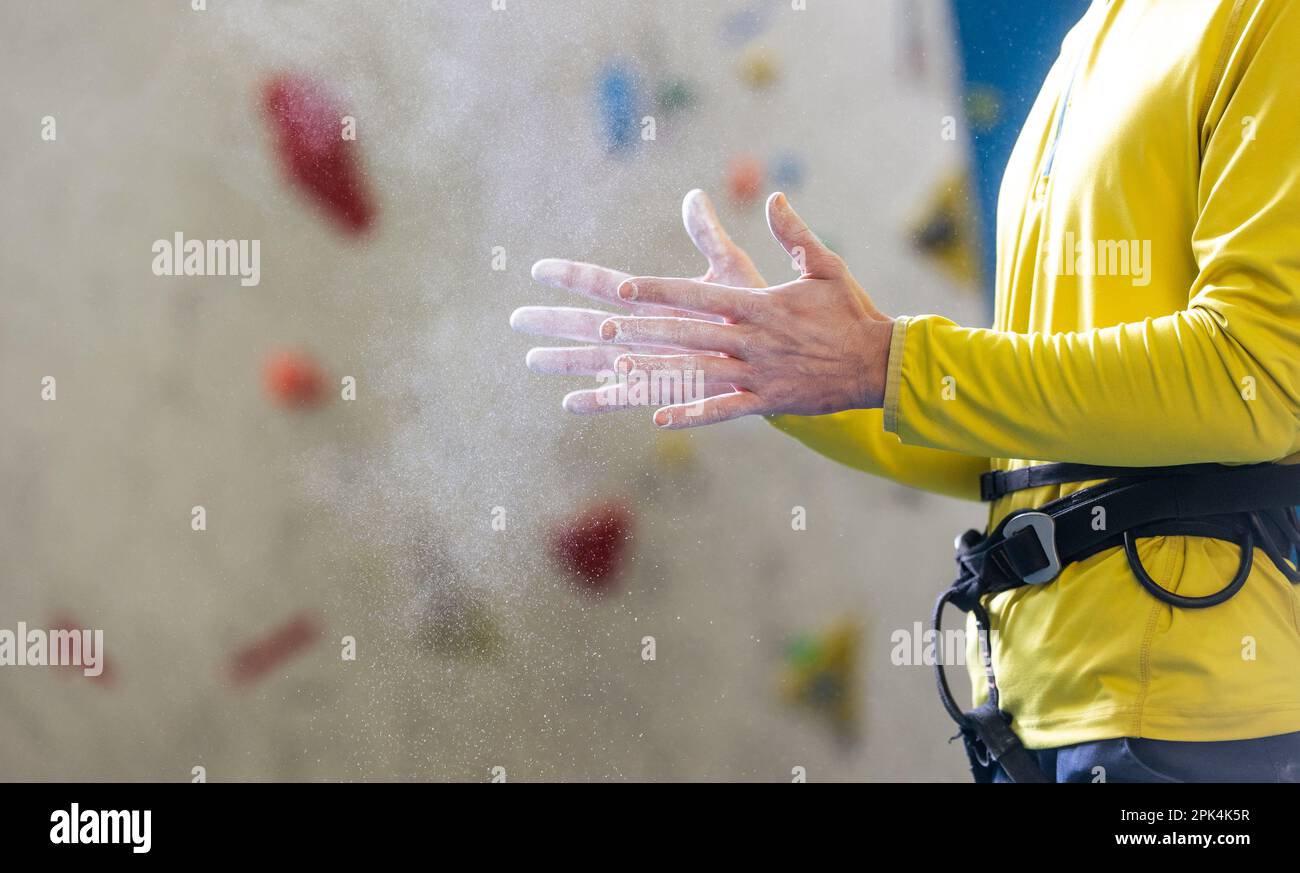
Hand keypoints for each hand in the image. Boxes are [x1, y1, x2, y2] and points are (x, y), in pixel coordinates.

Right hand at [510, 189, 764, 409]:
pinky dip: (600, 399)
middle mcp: (646, 330)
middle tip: (516, 317)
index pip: (606, 284)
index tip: (538, 268)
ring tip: (531, 360)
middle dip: (553, 321)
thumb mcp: (731, 269)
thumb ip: (708, 236)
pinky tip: (570, 403)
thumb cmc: (755, 307)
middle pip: (589, 324)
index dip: (572, 276)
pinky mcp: (668, 387)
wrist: (781, 350)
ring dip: (566, 361)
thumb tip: (693, 196)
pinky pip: (629, 395)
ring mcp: (653, 359)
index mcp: (656, 299)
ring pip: (600, 360)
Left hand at [606, 193, 892, 426]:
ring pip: (698, 373)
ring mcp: (759, 374)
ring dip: (656, 371)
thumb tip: (773, 197)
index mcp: (761, 306)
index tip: (626, 288)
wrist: (880, 363)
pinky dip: (692, 414)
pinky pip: (723, 410)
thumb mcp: (826, 266)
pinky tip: (659, 417)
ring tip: (618, 370)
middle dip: (644, 331)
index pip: (700, 295)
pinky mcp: (769, 401)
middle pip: (689, 334)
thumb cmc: (851, 311)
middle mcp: (754, 340)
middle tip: (603, 329)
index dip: (660, 291)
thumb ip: (794, 234)